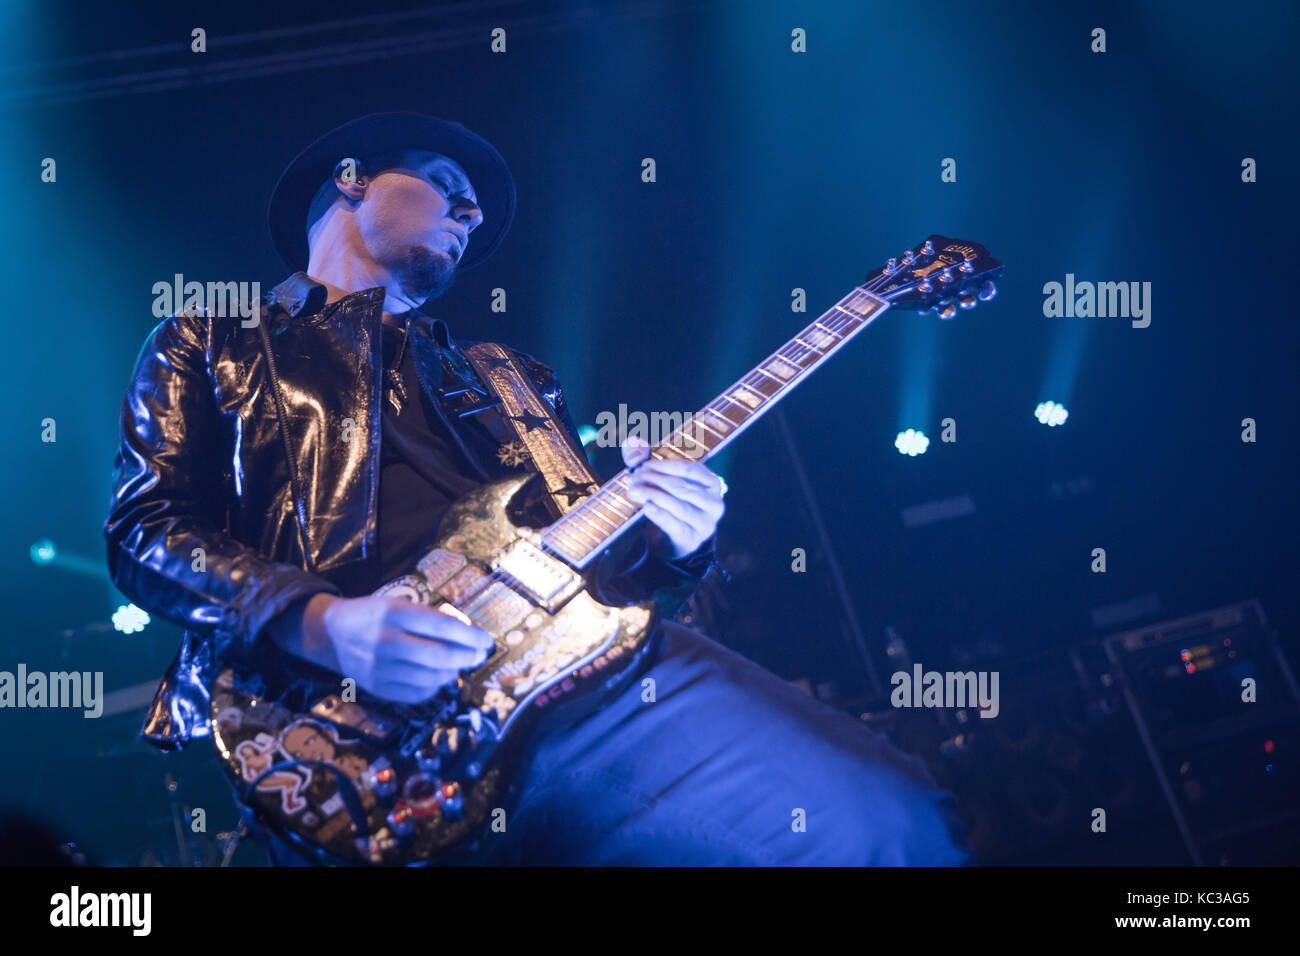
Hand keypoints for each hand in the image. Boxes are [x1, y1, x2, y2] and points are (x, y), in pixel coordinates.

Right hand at [271, 593, 495, 703]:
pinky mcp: (376, 687)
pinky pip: (416, 693)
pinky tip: (439, 677)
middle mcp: (386, 640)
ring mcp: (379, 667)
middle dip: (467, 658)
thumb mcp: (399, 604)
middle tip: (479, 656)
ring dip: (452, 673)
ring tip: (459, 665)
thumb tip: (470, 638)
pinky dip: (434, 687)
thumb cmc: (374, 614)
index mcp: (394, 612)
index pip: (442, 627)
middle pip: (439, 656)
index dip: (471, 636)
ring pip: (430, 678)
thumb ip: (430, 619)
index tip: (488, 641)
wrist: (330, 633)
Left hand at [621, 434, 724, 559]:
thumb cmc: (670, 502)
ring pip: (678, 505)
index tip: (642, 466)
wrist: (675, 540)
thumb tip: (633, 442)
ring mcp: (706, 523)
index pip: (690, 470)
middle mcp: (714, 503)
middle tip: (633, 479)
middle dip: (654, 480)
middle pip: (682, 487)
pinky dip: (658, 514)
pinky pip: (674, 525)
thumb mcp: (659, 478)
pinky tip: (645, 506)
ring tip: (633, 490)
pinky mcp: (692, 539)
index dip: (664, 466)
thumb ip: (644, 458)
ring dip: (652, 495)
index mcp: (712, 483)